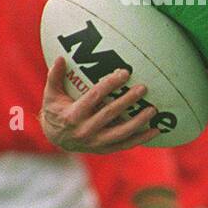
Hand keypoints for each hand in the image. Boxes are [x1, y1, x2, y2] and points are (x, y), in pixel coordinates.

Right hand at [40, 57, 160, 152]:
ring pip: (121, 132)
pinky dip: (142, 138)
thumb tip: (61, 57)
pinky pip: (126, 144)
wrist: (57, 139)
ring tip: (153, 109)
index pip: (94, 96)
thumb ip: (55, 76)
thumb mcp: (51, 94)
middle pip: (110, 113)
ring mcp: (96, 142)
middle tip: (143, 88)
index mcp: (72, 115)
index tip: (124, 73)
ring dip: (138, 121)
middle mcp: (85, 130)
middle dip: (128, 100)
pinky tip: (156, 130)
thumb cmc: (56, 111)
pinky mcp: (105, 149)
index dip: (109, 84)